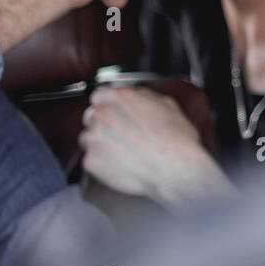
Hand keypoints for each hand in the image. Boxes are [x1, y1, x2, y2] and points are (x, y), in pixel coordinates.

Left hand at [80, 86, 233, 209]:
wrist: (175, 170)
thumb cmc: (176, 141)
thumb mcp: (167, 106)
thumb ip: (144, 97)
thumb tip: (138, 97)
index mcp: (119, 97)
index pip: (99, 95)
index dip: (108, 106)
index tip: (114, 114)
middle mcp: (102, 115)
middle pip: (91, 116)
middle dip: (102, 125)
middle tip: (121, 135)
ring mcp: (94, 138)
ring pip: (88, 138)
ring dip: (100, 144)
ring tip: (123, 153)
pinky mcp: (91, 161)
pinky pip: (91, 161)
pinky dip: (103, 164)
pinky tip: (121, 165)